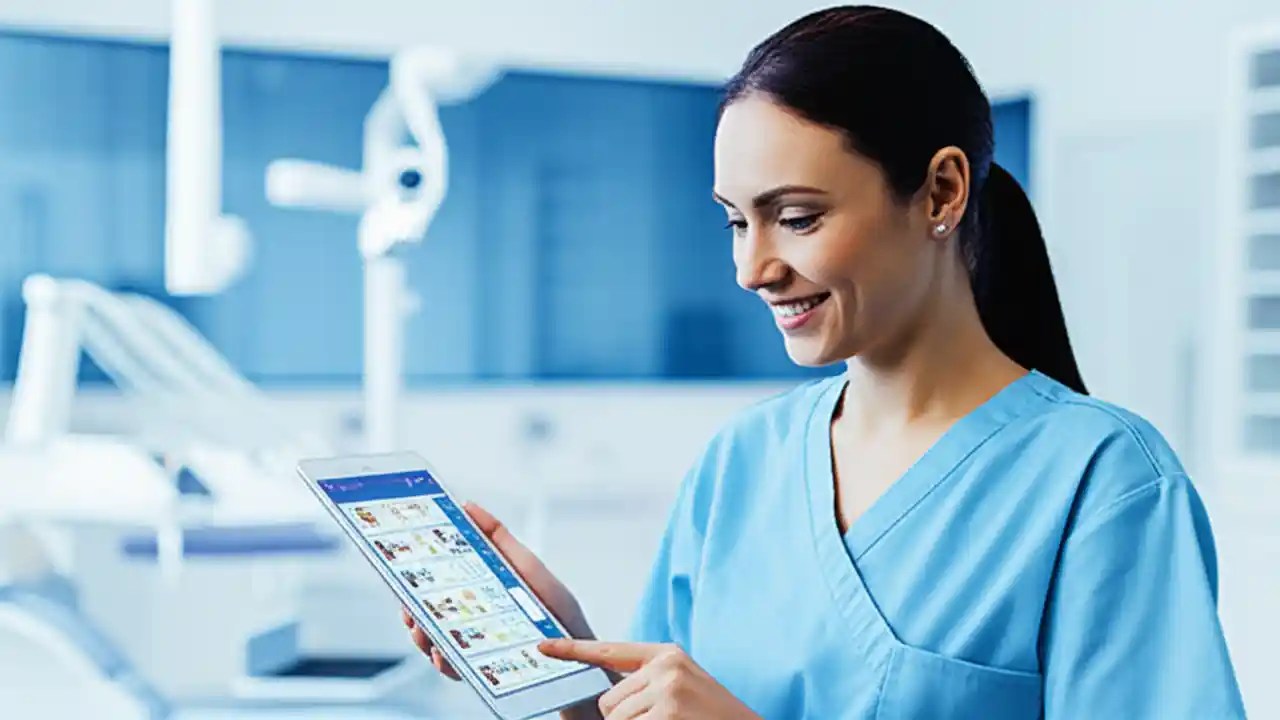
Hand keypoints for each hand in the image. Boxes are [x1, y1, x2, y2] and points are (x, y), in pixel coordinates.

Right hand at [402, 502, 591, 680]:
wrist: (584, 660)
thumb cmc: (559, 612)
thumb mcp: (529, 569)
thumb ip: (501, 540)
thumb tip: (469, 506)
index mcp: (480, 593)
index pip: (440, 584)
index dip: (416, 579)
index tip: (402, 573)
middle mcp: (473, 621)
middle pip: (430, 614)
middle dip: (413, 610)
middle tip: (409, 608)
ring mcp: (476, 648)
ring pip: (435, 641)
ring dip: (423, 636)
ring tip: (423, 631)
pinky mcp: (482, 672)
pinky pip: (455, 667)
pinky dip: (445, 661)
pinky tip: (445, 656)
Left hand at [538, 639, 760, 719]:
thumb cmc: (714, 717)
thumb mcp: (683, 688)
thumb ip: (647, 685)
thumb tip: (606, 702)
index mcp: (668, 654)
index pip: (610, 651)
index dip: (571, 650)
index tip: (542, 647)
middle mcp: (665, 666)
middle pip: (608, 702)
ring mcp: (667, 690)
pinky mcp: (667, 714)